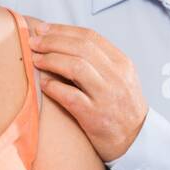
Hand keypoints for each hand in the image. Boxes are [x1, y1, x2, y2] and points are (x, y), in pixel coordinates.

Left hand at [27, 20, 147, 161]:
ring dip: (51, 60)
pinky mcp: (95, 116)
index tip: (43, 28)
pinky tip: (43, 83)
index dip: (62, 30)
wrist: (136, 140)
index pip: (90, 37)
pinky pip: (70, 96)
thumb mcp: (119, 78)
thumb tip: (62, 42)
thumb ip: (99, 61)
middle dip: (52, 41)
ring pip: (76, 67)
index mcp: (122, 63)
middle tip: (33, 41)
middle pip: (80, 48)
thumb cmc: (121, 107)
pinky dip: (53, 87)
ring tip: (35, 59)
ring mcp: (107, 96)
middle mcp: (117, 76)